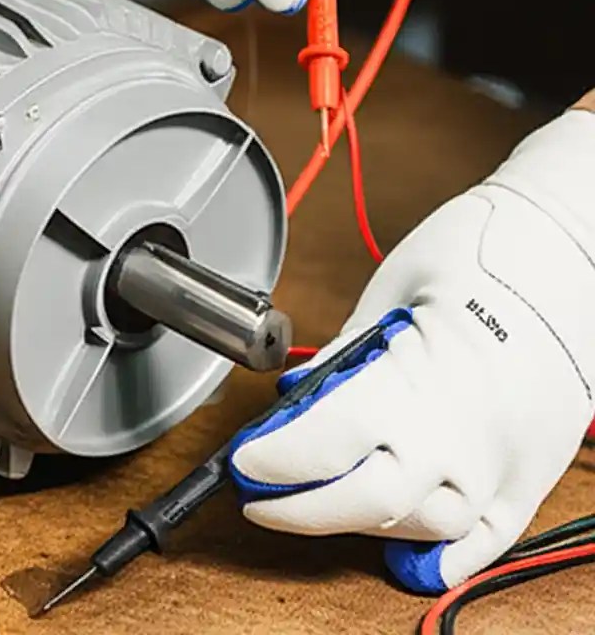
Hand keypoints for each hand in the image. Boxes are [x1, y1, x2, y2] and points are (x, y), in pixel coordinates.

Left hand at [227, 99, 594, 591]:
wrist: (574, 248)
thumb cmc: (482, 253)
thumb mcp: (389, 291)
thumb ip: (342, 358)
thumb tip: (296, 401)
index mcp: (422, 378)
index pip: (326, 444)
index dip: (272, 461)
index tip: (243, 461)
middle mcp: (466, 432)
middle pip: (368, 503)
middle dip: (299, 508)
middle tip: (259, 495)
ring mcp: (506, 462)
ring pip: (420, 528)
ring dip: (359, 522)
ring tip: (321, 498)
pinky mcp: (533, 476)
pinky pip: (484, 542)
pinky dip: (437, 556)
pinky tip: (395, 553)